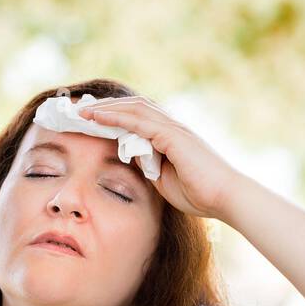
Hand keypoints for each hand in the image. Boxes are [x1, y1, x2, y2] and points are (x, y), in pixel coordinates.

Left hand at [79, 95, 241, 218]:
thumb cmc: (200, 194)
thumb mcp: (164, 180)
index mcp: (170, 136)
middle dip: (105, 106)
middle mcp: (171, 126)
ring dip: (106, 108)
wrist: (225, 199)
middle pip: (133, 106)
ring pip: (134, 108)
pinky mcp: (172, 136)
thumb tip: (130, 155)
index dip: (114, 114)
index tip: (91, 119)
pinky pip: (139, 121)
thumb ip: (148, 165)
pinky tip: (98, 118)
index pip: (138, 117)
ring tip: (82, 111)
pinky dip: (116, 117)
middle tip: (79, 110)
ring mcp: (173, 128)